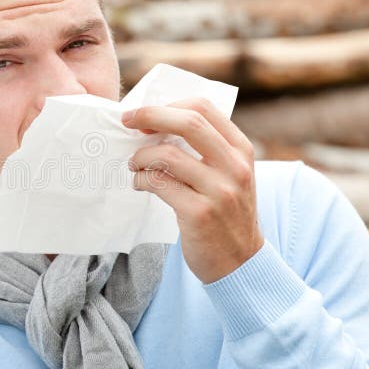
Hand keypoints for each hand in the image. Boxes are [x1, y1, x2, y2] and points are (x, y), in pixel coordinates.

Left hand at [123, 98, 263, 283]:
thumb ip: (207, 149)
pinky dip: (141, 179)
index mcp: (241, 150)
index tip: (145, 113)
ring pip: (167, 155)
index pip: (204, 108)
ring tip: (134, 164)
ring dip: (141, 156)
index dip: (168, 105)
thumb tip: (157, 121)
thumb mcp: (229, 175)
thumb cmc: (226, 214)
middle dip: (150, 115)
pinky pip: (159, 183)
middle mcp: (234, 167)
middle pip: (188, 122)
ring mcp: (219, 191)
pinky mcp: (199, 214)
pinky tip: (139, 184)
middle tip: (127, 121)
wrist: (241, 263)